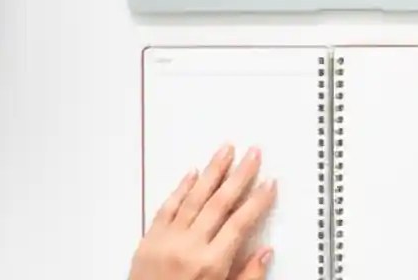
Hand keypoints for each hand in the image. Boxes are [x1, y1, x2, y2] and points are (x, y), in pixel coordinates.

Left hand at [130, 144, 277, 279]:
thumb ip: (247, 278)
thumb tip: (265, 254)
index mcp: (210, 265)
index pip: (240, 223)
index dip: (258, 201)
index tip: (269, 184)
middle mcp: (188, 248)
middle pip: (220, 202)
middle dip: (240, 175)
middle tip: (253, 154)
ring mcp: (166, 241)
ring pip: (194, 197)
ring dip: (213, 171)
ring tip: (226, 150)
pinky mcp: (149, 240)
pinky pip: (167, 207)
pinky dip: (181, 188)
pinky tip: (192, 174)